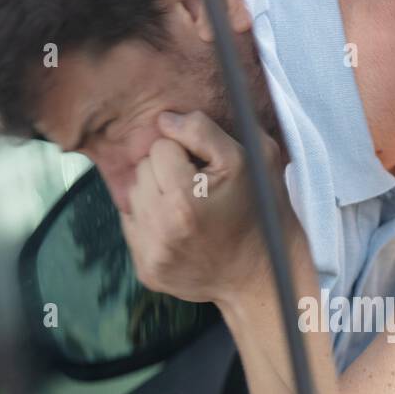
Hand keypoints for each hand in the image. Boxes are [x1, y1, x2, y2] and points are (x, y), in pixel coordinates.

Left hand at [120, 111, 286, 305]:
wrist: (262, 273)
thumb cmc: (261, 211)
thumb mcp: (250, 158)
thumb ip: (204, 130)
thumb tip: (164, 120)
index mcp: (186, 197)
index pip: (161, 146)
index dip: (186, 154)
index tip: (207, 173)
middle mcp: (163, 227)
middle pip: (142, 170)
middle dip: (167, 174)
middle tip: (199, 192)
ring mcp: (153, 253)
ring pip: (134, 197)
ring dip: (157, 197)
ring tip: (190, 212)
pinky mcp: (148, 271)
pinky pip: (132, 226)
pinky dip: (152, 224)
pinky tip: (180, 232)